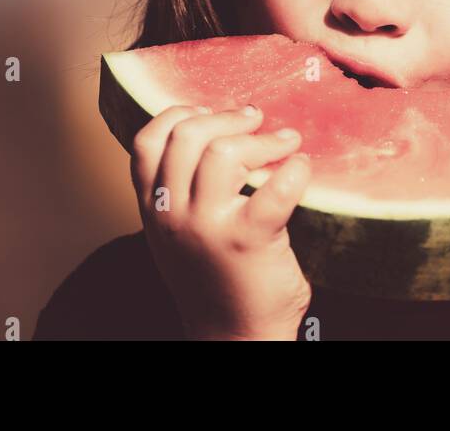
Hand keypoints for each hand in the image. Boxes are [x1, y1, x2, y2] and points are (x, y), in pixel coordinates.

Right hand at [130, 104, 312, 339]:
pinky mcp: (248, 241)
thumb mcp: (179, 232)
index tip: (211, 111)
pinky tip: (302, 167)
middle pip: (188, 136)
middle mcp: (172, 215)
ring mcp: (207, 228)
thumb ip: (183, 189)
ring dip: (261, 138)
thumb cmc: (217, 278)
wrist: (235, 338)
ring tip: (285, 141)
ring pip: (223, 152)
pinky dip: (294, 168)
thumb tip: (219, 131)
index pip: (147, 141)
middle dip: (228, 118)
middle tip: (257, 119)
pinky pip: (274, 188)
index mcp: (153, 209)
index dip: (180, 114)